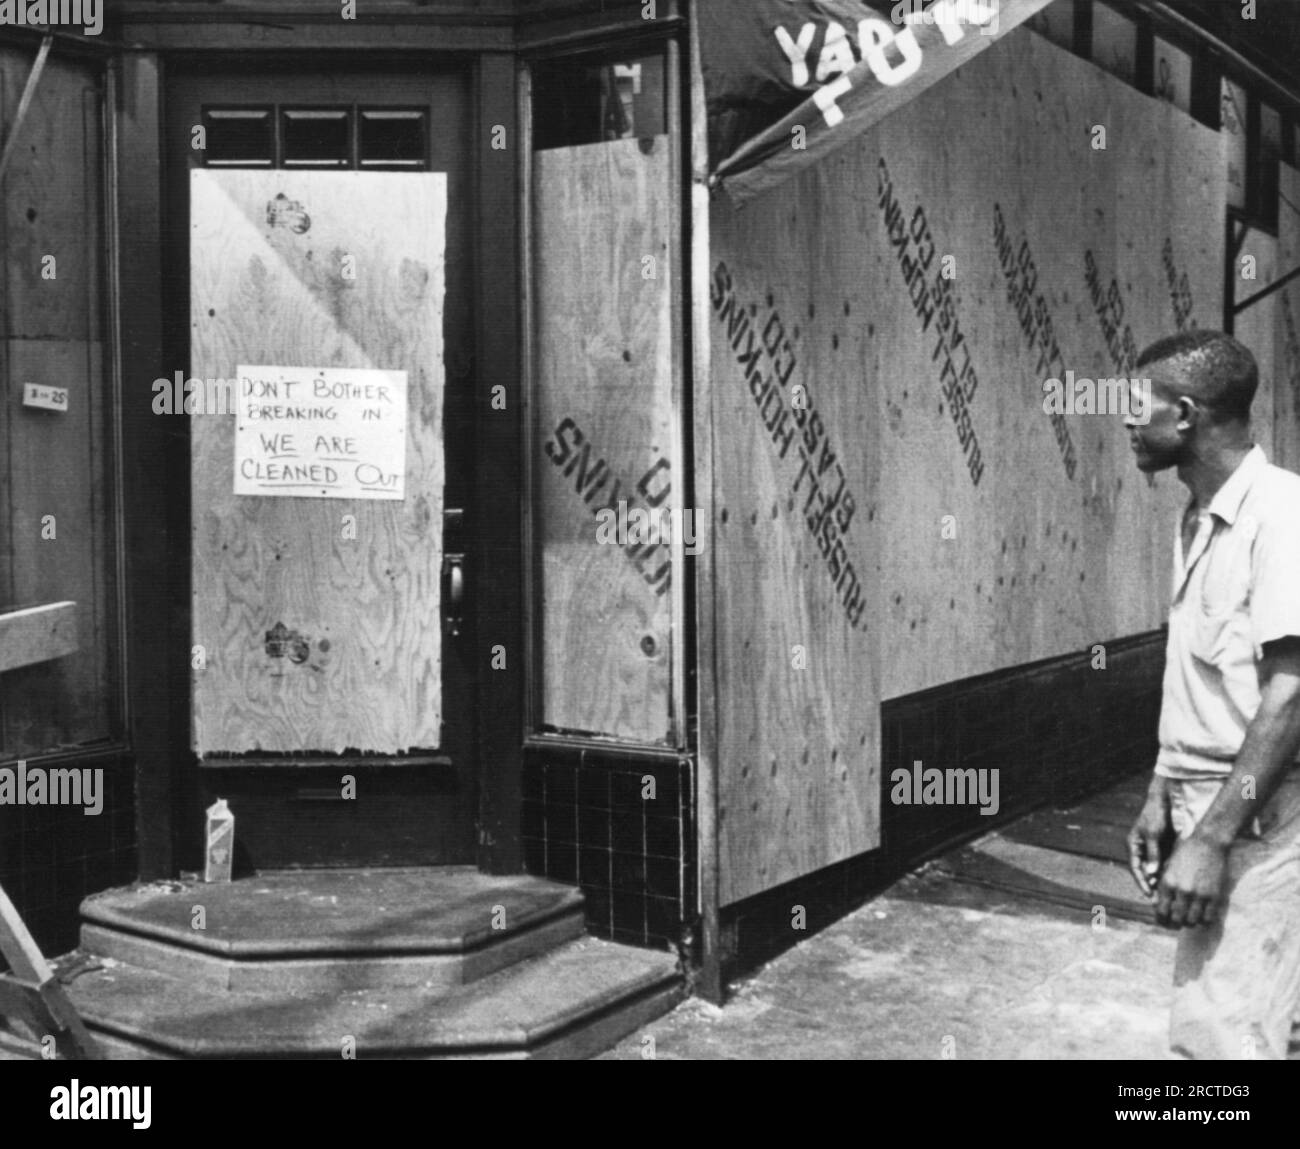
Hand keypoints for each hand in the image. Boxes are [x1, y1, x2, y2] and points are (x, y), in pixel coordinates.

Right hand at [1127, 778, 1170, 896]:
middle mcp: (1141, 849)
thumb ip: (1153, 853)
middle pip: (1144, 871)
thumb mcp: (1153, 834)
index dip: (1141, 882)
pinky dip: (1167, 874)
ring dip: (1159, 882)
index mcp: (1133, 845)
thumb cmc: (1156, 816)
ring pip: (1154, 869)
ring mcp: (1152, 849)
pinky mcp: (1162, 848)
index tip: (1149, 895)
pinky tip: (1175, 883)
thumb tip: (1150, 873)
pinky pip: (1163, 864)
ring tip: (1168, 896)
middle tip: (1159, 900)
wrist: (1165, 802)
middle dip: (1150, 885)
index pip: (1136, 868)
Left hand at [1155, 836, 1228, 927]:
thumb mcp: (1168, 868)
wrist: (1207, 843)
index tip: (1164, 921)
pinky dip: (1204, 920)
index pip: (1161, 912)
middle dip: (1175, 924)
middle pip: (1176, 920)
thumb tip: (1157, 906)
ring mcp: (1199, 895)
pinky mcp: (1214, 896)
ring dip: (1190, 922)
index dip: (1162, 920)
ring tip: (1190, 918)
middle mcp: (1182, 891)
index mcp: (1167, 883)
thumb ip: (1163, 887)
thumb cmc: (1184, 854)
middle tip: (1178, 922)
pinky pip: (1208, 918)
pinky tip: (1202, 915)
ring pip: (1192, 921)